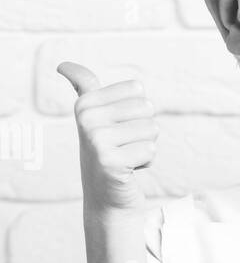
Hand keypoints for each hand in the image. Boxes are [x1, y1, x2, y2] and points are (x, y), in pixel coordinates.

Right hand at [59, 61, 158, 215]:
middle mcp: (86, 119)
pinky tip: (128, 170)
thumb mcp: (95, 116)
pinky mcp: (110, 161)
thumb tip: (63, 65)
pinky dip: (146, 162)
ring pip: (152, 129)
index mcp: (85, 104)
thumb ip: (84, 87)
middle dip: (143, 129)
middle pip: (147, 108)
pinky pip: (151, 150)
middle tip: (124, 146)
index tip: (117, 128)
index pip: (137, 89)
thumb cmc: (107, 152)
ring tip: (126, 157)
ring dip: (145, 146)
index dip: (136, 111)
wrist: (107, 197)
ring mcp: (96, 140)